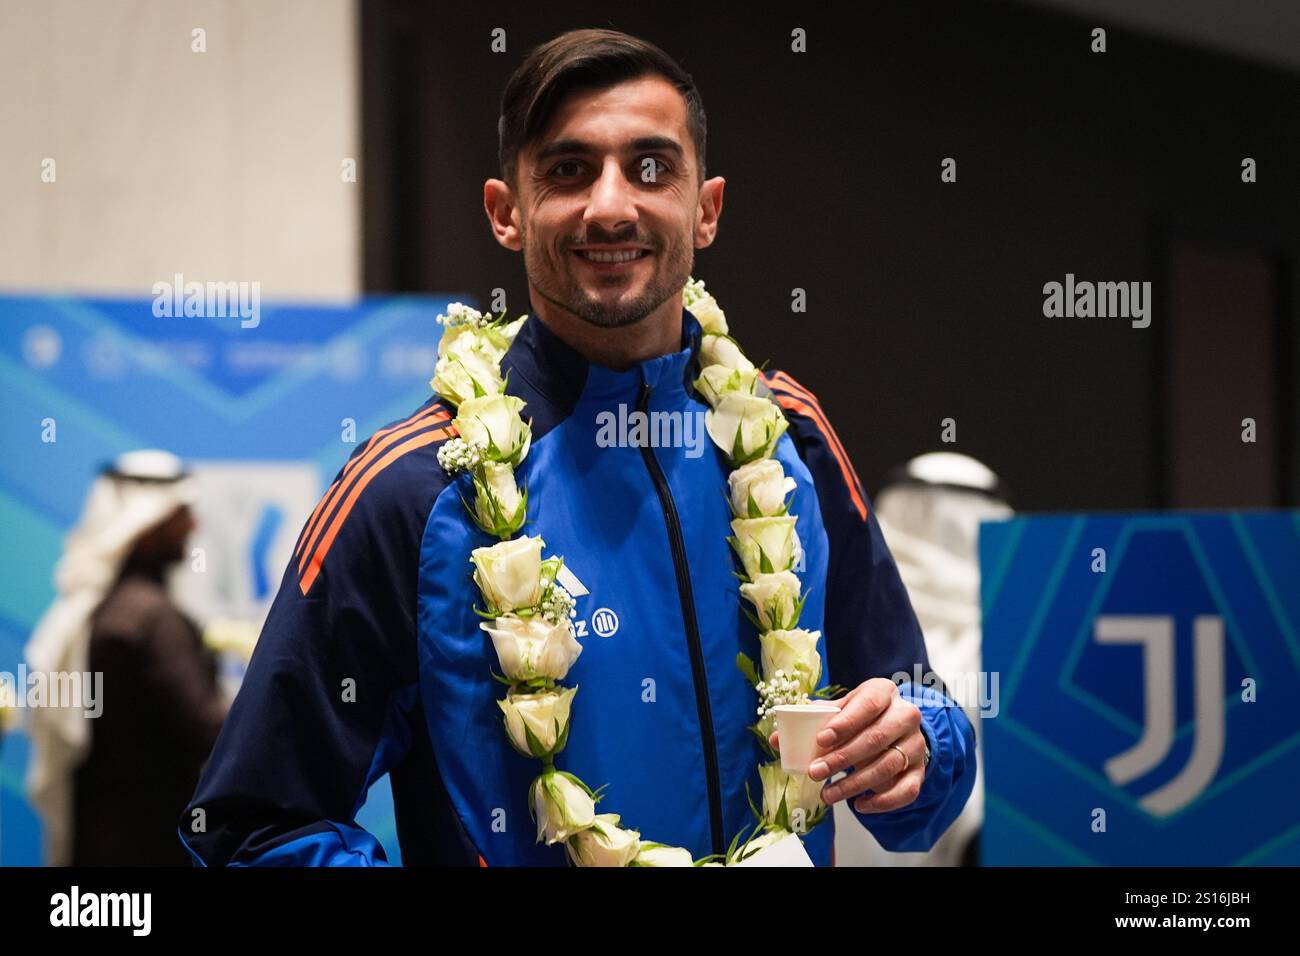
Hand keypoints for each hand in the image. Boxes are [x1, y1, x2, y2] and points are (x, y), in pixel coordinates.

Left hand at [768, 678, 926, 813]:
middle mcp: (905, 715)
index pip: (868, 703)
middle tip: (815, 773)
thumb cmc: (861, 718)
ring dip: (854, 784)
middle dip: (842, 758)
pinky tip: (859, 805)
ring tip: (828, 793)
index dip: (846, 722)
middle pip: (876, 738)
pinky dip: (882, 801)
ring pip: (888, 766)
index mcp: (884, 691)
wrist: (897, 731)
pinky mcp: (919, 770)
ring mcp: (916, 744)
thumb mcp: (839, 712)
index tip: (821, 740)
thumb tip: (776, 739)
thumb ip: (811, 721)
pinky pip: (906, 790)